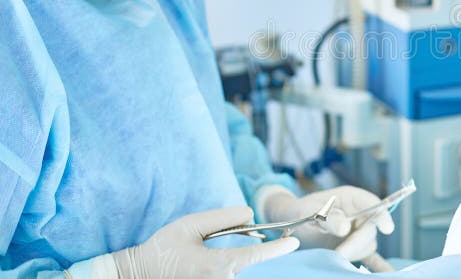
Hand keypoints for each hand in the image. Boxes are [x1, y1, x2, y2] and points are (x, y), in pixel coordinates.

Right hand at [112, 207, 298, 278]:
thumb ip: (223, 218)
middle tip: (280, 242)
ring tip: (254, 250)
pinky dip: (243, 269)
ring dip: (254, 263)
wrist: (138, 275)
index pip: (257, 256)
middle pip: (256, 268)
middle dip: (268, 256)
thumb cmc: (163, 249)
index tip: (295, 242)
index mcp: (219, 264)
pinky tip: (244, 260)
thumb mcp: (191, 225)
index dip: (279, 249)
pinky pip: (234, 277)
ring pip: (246, 274)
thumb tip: (250, 214)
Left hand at [259, 185, 394, 261]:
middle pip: (370, 228)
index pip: (372, 203)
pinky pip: (370, 256)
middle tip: (339, 253)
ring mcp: (358, 231)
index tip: (387, 229)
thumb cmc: (300, 211)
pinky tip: (390, 272)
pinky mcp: (354, 247)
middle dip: (357, 242)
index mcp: (350, 198)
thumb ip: (327, 217)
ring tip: (333, 256)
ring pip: (368, 244)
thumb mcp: (309, 210)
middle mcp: (358, 213)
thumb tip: (345, 227)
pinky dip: (379, 265)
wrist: (292, 224)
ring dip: (354, 253)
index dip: (382, 214)